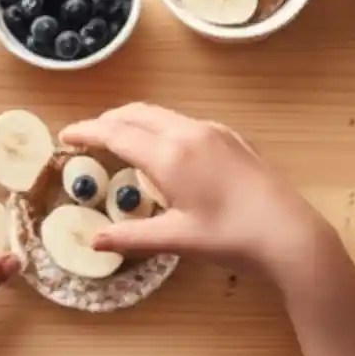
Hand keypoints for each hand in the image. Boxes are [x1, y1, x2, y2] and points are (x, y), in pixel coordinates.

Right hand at [59, 103, 331, 281]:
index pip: (116, 133)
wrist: (289, 233)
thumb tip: (93, 241)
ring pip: (163, 114)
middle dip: (109, 121)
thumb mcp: (175, 239)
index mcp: (170, 154)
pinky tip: (165, 150)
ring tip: (121, 140)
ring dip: (136, 121)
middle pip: (137, 114)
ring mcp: (214, 131)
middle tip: (89, 135)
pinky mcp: (233, 138)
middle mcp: (190, 132)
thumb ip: (130, 236)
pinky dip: (162, 127)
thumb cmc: (230, 238)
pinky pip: (186, 123)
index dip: (87, 132)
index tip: (65, 134)